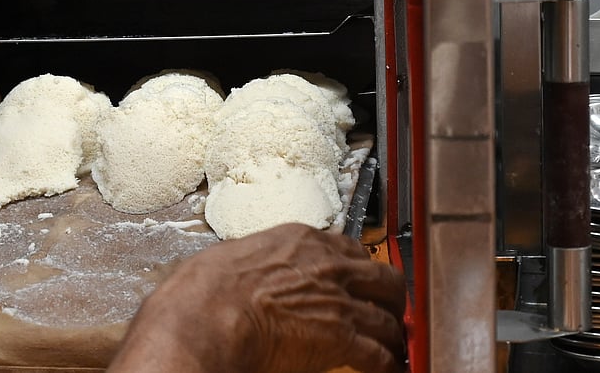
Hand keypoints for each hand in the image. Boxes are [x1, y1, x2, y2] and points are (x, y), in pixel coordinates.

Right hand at [108, 223, 405, 372]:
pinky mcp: (341, 338)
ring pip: (388, 318)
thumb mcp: (235, 257)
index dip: (359, 268)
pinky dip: (389, 365)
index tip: (360, 279)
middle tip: (389, 310)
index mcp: (300, 240)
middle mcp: (327, 265)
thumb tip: (252, 275)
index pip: (348, 249)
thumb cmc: (205, 289)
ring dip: (393, 334)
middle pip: (383, 278)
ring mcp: (339, 301)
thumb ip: (260, 263)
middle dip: (390, 297)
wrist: (206, 316)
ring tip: (394, 346)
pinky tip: (389, 370)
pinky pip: (380, 354)